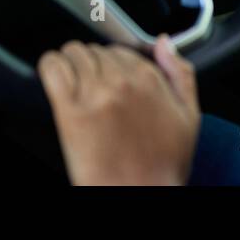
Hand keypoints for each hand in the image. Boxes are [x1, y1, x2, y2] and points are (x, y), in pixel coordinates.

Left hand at [38, 35, 199, 185]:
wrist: (139, 196)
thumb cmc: (163, 166)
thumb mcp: (188, 118)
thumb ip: (180, 74)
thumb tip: (165, 42)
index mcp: (149, 79)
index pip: (119, 49)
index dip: (111, 64)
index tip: (109, 80)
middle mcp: (122, 81)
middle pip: (94, 50)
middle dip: (92, 65)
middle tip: (92, 89)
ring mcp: (95, 94)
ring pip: (72, 53)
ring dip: (71, 65)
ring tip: (73, 86)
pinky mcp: (69, 110)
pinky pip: (52, 67)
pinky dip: (51, 66)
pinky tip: (55, 78)